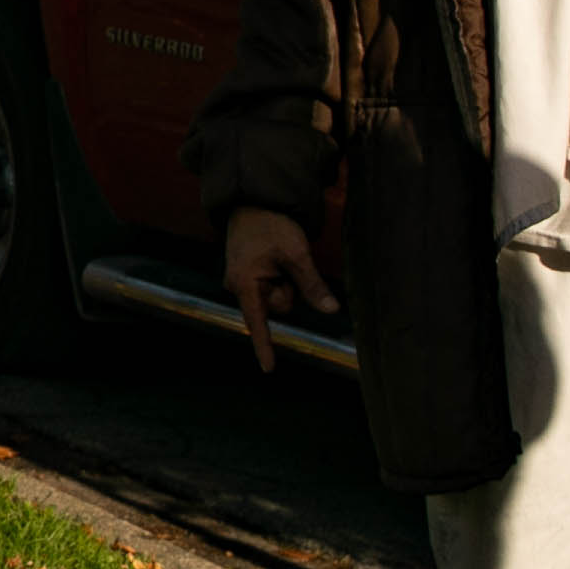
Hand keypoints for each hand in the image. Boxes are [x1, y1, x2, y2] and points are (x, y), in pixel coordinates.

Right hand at [224, 207, 336, 372]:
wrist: (254, 198)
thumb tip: (331, 310)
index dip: (264, 347)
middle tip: (287, 262)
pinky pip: (270, 286)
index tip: (269, 370)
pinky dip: (280, 277)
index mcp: (244, 283)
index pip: (257, 322)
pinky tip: (275, 258)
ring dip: (285, 281)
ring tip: (279, 256)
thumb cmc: (271, 224)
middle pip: (276, 306)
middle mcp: (238, 285)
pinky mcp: (247, 273)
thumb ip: (312, 284)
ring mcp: (242, 279)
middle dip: (288, 290)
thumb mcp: (296, 254)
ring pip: (276, 296)